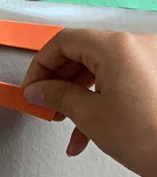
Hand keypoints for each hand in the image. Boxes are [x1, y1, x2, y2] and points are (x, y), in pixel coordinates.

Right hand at [22, 29, 156, 176]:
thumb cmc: (147, 134)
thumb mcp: (89, 114)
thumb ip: (58, 96)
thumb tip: (39, 91)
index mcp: (116, 47)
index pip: (65, 42)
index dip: (41, 65)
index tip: (31, 87)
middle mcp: (135, 46)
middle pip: (82, 53)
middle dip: (57, 81)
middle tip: (42, 104)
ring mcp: (147, 60)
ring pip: (98, 69)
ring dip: (75, 94)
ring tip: (62, 120)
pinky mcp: (152, 76)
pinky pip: (116, 80)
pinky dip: (96, 100)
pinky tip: (84, 131)